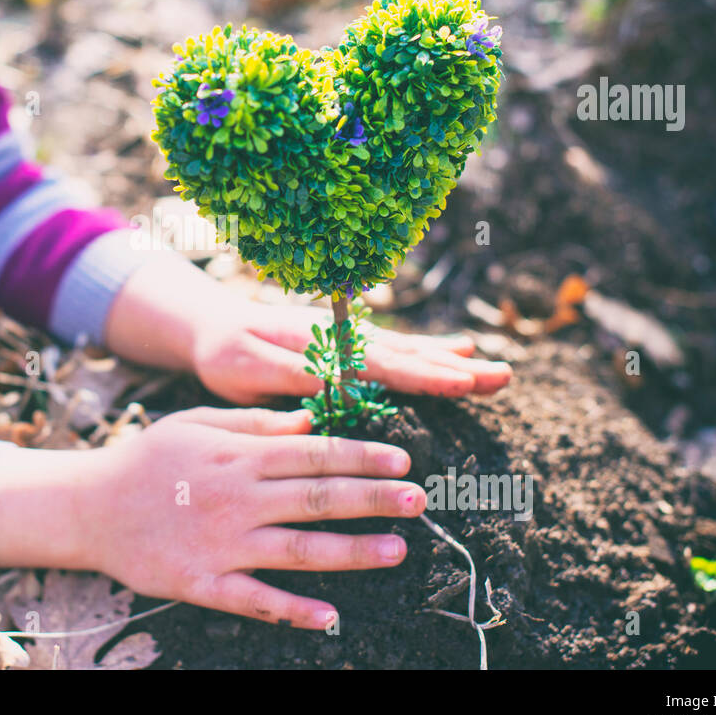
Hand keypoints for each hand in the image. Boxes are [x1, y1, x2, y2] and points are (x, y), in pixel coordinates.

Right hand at [79, 406, 425, 628]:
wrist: (90, 506)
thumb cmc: (148, 459)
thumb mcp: (199, 424)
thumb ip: (255, 424)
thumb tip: (311, 420)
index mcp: (237, 456)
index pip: (312, 454)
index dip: (361, 457)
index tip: (401, 461)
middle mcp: (236, 498)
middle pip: (316, 498)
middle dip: (372, 499)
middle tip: (418, 501)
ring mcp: (221, 543)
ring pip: (297, 548)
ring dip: (351, 550)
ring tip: (397, 550)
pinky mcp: (202, 582)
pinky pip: (254, 600)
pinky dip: (293, 610)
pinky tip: (330, 616)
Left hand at [190, 301, 512, 404]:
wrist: (211, 327)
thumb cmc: (224, 354)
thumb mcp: (247, 368)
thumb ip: (290, 375)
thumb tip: (334, 387)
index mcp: (321, 345)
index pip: (380, 365)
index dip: (421, 376)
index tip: (461, 383)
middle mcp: (345, 339)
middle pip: (408, 357)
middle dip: (455, 370)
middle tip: (503, 378)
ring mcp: (351, 341)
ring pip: (410, 353)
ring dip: (453, 364)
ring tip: (498, 372)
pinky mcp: (351, 347)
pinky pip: (398, 352)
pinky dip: (431, 353)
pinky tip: (460, 353)